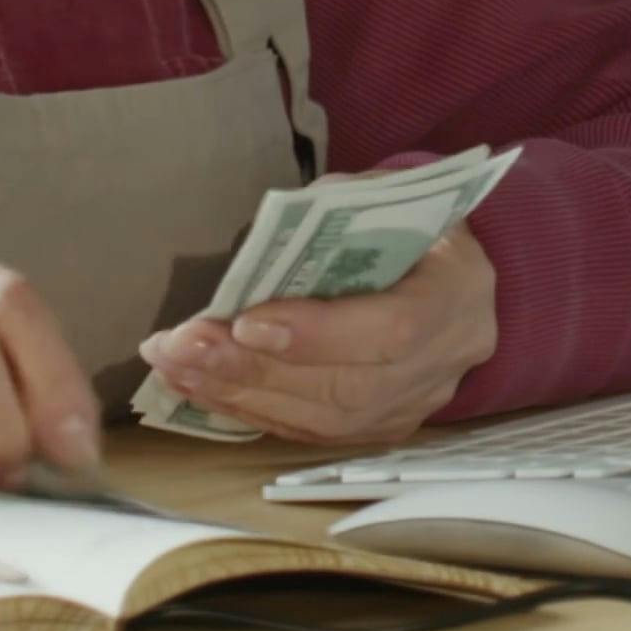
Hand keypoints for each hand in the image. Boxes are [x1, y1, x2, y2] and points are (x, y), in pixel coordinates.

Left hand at [134, 221, 499, 443]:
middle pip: (347, 386)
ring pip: (324, 420)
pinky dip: (251, 410)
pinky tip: (200, 388)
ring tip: (174, 367)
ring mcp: (415, 405)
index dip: (316, 334)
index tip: (244, 322)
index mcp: (456, 292)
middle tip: (179, 347)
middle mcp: (444, 362)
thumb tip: (263, 245)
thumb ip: (335, 214)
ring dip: (238, 394)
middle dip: (253, 368)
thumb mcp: (387, 197)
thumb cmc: (412, 224)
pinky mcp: (383, 428)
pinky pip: (312, 432)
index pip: (389, 330)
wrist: (455, 274)